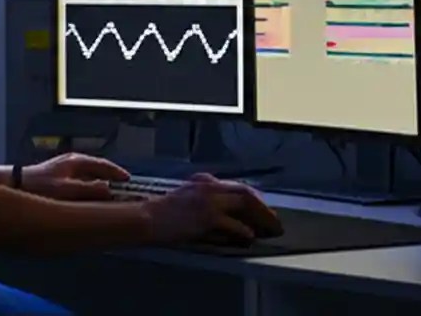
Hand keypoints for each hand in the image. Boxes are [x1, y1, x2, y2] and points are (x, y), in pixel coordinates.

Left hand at [20, 153, 129, 200]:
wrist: (14, 186)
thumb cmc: (39, 187)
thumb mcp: (68, 190)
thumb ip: (91, 190)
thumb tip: (110, 190)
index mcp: (77, 161)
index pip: (105, 165)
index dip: (119, 175)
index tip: (130, 184)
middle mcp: (72, 162)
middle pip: (99, 171)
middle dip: (111, 182)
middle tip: (122, 195)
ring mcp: (64, 169)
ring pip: (89, 178)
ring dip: (100, 187)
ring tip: (108, 201)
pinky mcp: (57, 178)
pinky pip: (80, 183)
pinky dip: (88, 191)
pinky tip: (88, 203)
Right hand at [143, 173, 282, 245]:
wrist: (145, 219)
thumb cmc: (162, 215)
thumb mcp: (186, 201)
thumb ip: (208, 204)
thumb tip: (233, 221)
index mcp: (204, 182)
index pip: (237, 188)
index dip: (255, 200)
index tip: (264, 210)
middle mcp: (209, 187)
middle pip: (246, 193)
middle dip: (264, 208)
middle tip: (274, 222)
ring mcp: (209, 201)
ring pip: (245, 205)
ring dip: (261, 218)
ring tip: (270, 229)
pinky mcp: (208, 217)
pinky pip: (235, 225)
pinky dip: (244, 233)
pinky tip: (249, 239)